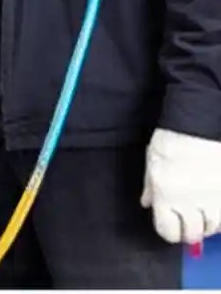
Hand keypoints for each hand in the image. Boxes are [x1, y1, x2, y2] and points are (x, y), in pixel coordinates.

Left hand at [141, 128, 220, 243]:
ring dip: (207, 224)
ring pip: (213, 227)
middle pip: (192, 234)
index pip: (167, 230)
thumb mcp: (152, 163)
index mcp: (165, 195)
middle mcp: (189, 202)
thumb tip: (147, 204)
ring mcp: (212, 199)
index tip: (171, 227)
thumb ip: (149, 187)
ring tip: (202, 212)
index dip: (169, 231)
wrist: (198, 125)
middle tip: (188, 222)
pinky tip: (215, 206)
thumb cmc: (171, 141)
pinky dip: (220, 216)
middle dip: (189, 232)